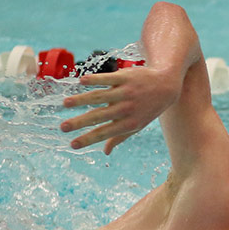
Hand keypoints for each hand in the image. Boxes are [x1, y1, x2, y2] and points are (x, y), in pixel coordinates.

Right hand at [60, 66, 181, 154]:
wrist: (166, 86)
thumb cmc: (148, 108)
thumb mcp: (137, 125)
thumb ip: (119, 137)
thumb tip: (105, 152)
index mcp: (128, 124)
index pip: (104, 133)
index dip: (88, 139)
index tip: (72, 145)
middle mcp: (126, 109)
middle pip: (98, 117)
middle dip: (79, 123)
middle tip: (62, 128)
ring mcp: (126, 92)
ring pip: (100, 97)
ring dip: (81, 100)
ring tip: (65, 104)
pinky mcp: (125, 77)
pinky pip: (108, 79)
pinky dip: (95, 80)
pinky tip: (81, 82)